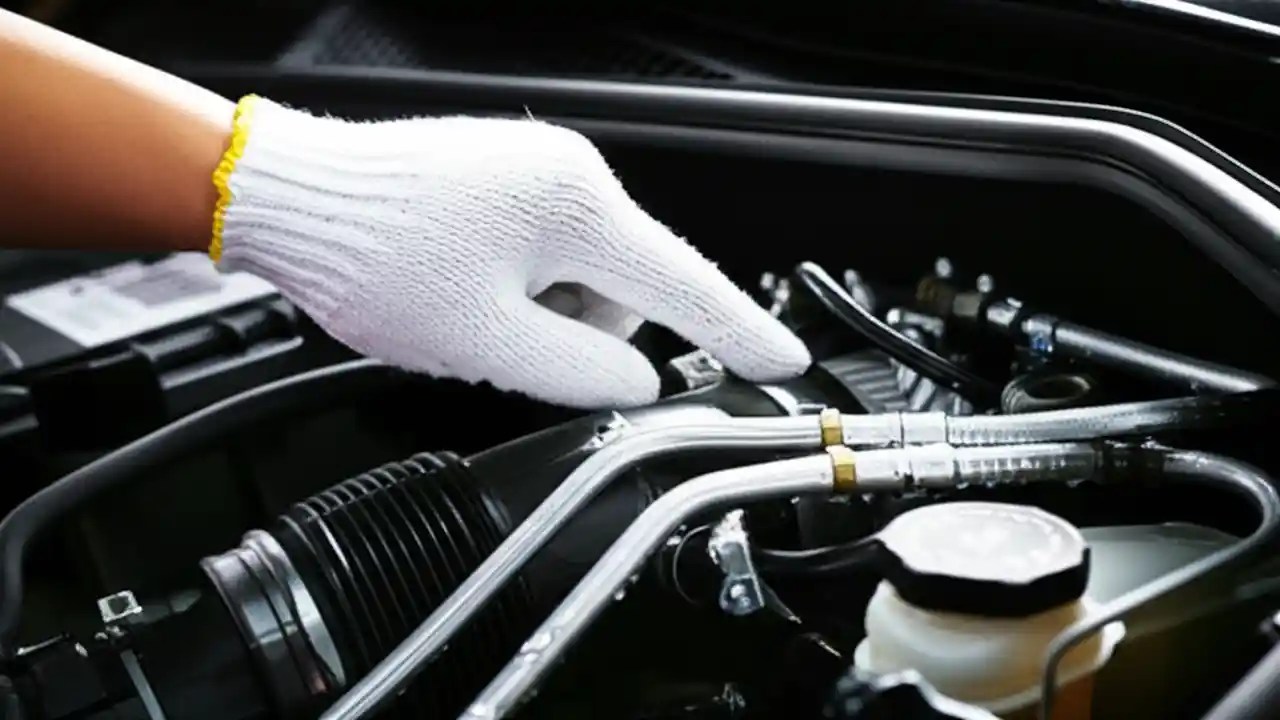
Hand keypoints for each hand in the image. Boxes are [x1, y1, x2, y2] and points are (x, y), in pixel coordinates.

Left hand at [215, 96, 810, 407]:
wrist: (294, 199)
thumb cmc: (373, 255)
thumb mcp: (486, 341)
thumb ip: (581, 371)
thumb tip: (637, 379)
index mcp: (576, 206)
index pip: (681, 284)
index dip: (736, 333)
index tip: (781, 359)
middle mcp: (566, 175)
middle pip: (624, 288)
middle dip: (582, 335)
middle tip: (506, 350)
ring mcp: (533, 175)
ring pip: (581, 279)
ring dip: (542, 318)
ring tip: (469, 319)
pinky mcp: (504, 185)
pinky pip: (543, 256)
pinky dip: (520, 292)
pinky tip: (464, 296)